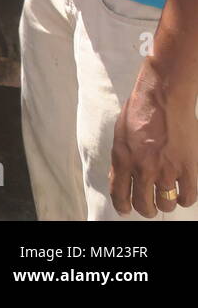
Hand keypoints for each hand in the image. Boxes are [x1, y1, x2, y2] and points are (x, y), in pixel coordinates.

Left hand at [109, 58, 197, 216]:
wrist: (162, 97)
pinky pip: (188, 197)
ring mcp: (166, 170)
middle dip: (147, 208)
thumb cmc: (140, 111)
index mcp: (122, 160)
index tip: (127, 210)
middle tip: (150, 205)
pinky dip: (185, 198)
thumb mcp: (120, 136)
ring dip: (166, 203)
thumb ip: (121, 158)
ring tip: (167, 195)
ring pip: (166, 204)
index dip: (123, 206)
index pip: (119, 195)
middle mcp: (142, 169)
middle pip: (143, 205)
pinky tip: (183, 191)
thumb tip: (123, 177)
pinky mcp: (187, 167)